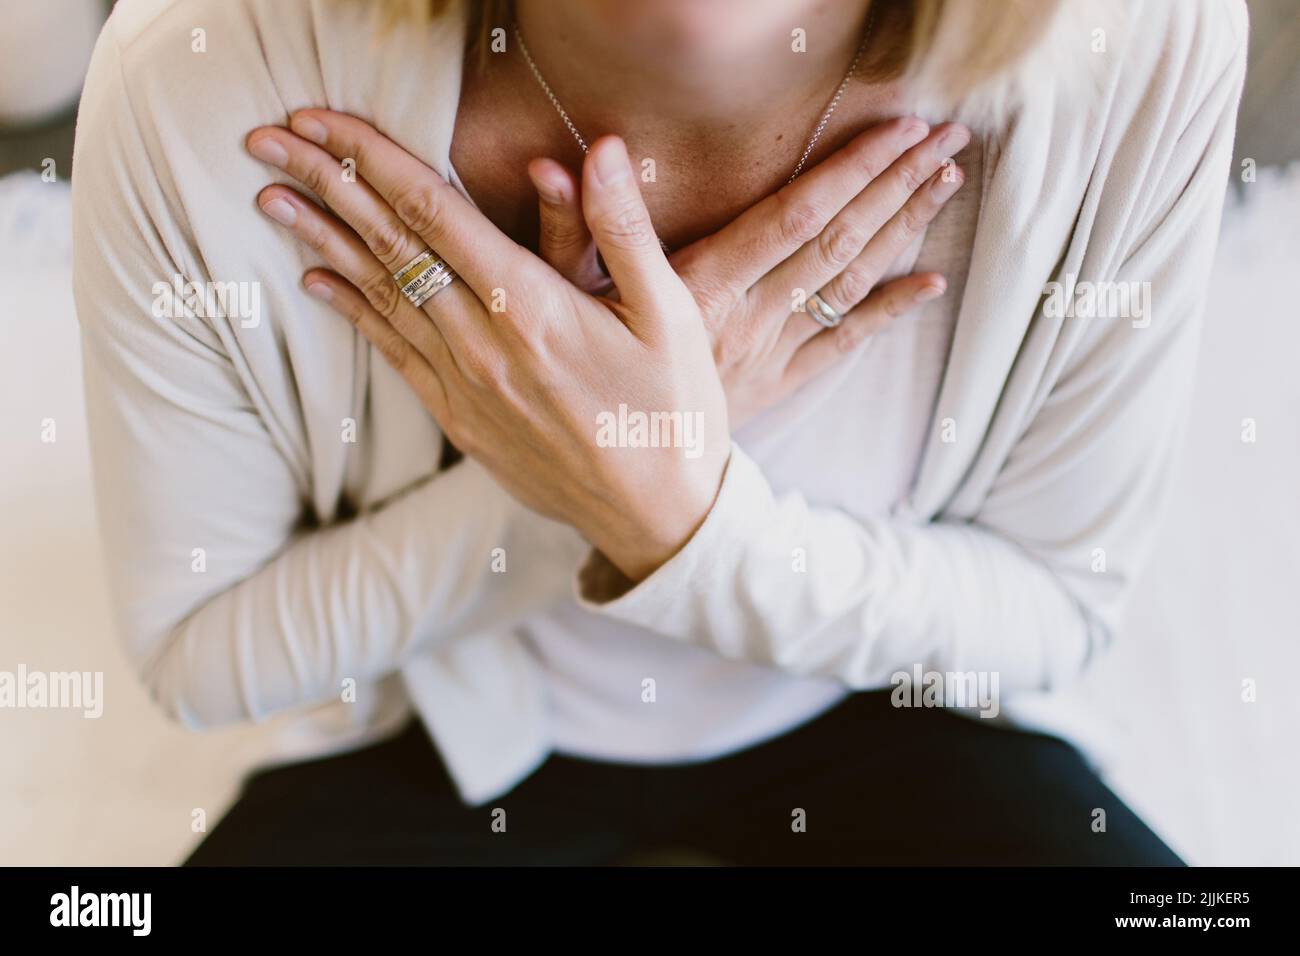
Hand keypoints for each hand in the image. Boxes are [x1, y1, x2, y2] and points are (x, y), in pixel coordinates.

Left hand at [247, 113, 728, 581]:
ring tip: (271, 197)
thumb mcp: (672, 315)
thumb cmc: (675, 412)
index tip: (320, 118)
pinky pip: (393, 354)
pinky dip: (352, 311)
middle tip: (266, 138)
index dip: (371, 157)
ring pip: (379, 296)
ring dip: (321, 240)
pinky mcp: (462, 421)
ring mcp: (465, 387)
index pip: (433, 212)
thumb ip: (625, 230)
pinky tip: (316, 282)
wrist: (658, 519)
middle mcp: (483, 344)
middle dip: (324, 183)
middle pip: (389, 246)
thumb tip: (600, 149)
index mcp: (531, 307)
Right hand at [526, 117, 969, 426]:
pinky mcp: (776, 382)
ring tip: (945, 181)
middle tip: (949, 137)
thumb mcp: (564, 299)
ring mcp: (768, 353)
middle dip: (895, 185)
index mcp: (703, 289)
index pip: (793, 217)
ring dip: (900, 231)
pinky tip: (929, 282)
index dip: (851, 170)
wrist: (613, 472)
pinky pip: (841, 345)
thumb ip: (572, 228)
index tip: (900, 129)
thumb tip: (575, 159)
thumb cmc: (583, 374)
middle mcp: (747, 318)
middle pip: (836, 243)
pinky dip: (886, 313)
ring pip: (847, 285)